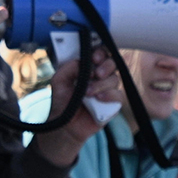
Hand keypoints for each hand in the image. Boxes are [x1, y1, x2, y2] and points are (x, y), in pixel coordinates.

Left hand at [31, 46, 123, 167]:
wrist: (64, 124)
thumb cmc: (62, 101)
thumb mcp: (59, 81)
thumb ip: (69, 67)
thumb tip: (83, 61)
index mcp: (89, 69)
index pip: (101, 54)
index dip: (101, 52)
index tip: (94, 58)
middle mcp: (101, 78)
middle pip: (113, 63)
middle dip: (106, 65)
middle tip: (96, 73)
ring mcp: (108, 90)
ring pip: (115, 79)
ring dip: (101, 84)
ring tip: (88, 92)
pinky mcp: (113, 105)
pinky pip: (119, 96)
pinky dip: (109, 95)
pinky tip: (99, 98)